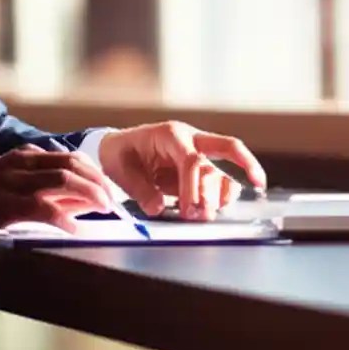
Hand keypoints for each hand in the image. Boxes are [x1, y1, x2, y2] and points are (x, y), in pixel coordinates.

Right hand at [0, 145, 112, 243]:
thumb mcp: (4, 181)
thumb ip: (35, 185)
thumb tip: (73, 198)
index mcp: (22, 158)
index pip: (70, 158)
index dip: (95, 172)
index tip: (110, 187)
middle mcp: (19, 164)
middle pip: (72, 166)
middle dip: (98, 183)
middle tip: (113, 202)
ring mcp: (11, 183)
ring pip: (62, 182)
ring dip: (89, 196)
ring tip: (103, 210)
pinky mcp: (2, 205)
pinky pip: (40, 208)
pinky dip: (62, 217)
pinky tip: (74, 228)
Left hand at [97, 121, 266, 220]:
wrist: (120, 150)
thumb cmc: (121, 154)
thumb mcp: (121, 169)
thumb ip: (140, 189)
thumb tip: (158, 207)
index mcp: (171, 134)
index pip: (191, 159)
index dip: (192, 186)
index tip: (187, 211)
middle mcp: (192, 140)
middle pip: (228, 148)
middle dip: (218, 184)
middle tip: (203, 215)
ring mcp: (200, 154)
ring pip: (224, 170)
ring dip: (221, 195)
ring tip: (205, 215)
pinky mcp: (202, 170)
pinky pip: (223, 181)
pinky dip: (226, 195)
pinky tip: (222, 206)